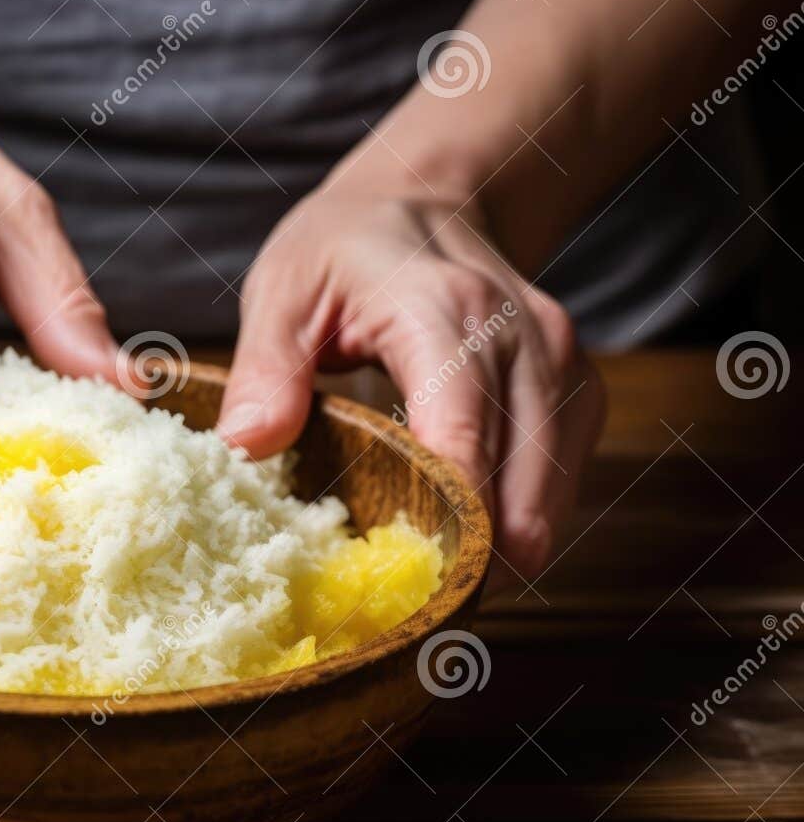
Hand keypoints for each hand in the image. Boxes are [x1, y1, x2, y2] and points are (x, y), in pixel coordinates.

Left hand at [219, 188, 605, 585]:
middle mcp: (523, 339)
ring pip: (553, 488)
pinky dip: (525, 518)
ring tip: (442, 596)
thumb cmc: (346, 246)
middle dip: (476, 560)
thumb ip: (266, 368)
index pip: (464, 438)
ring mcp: (561, 363)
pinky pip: (564, 473)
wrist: (427, 197)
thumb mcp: (283, 288)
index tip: (413, 591)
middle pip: (521, 481)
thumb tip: (244, 450)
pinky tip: (474, 547)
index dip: (447, 523)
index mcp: (447, 315)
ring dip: (506, 549)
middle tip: (419, 624)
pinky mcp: (575, 387)